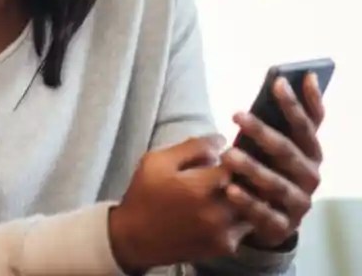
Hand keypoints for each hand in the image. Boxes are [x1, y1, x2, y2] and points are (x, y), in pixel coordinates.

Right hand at [109, 136, 251, 272]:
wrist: (135, 238)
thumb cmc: (144, 195)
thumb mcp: (156, 162)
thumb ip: (190, 148)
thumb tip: (221, 140)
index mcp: (198, 187)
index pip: (236, 163)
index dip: (233, 157)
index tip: (225, 156)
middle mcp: (216, 212)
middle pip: (248, 186)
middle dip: (242, 176)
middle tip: (232, 171)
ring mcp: (223, 232)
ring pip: (252, 206)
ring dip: (246, 196)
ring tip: (232, 189)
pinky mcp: (226, 246)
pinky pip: (246, 226)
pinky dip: (241, 215)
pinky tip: (227, 209)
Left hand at [221, 73, 326, 248]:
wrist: (269, 219)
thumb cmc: (270, 170)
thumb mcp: (278, 145)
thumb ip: (284, 119)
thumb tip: (301, 78)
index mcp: (311, 153)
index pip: (308, 125)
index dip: (296, 104)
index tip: (278, 81)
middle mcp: (310, 176)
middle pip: (288, 151)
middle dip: (263, 132)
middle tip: (236, 114)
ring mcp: (298, 202)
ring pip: (276, 183)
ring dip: (252, 168)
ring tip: (228, 155)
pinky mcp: (282, 226)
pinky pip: (264, 213)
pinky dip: (248, 201)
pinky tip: (229, 189)